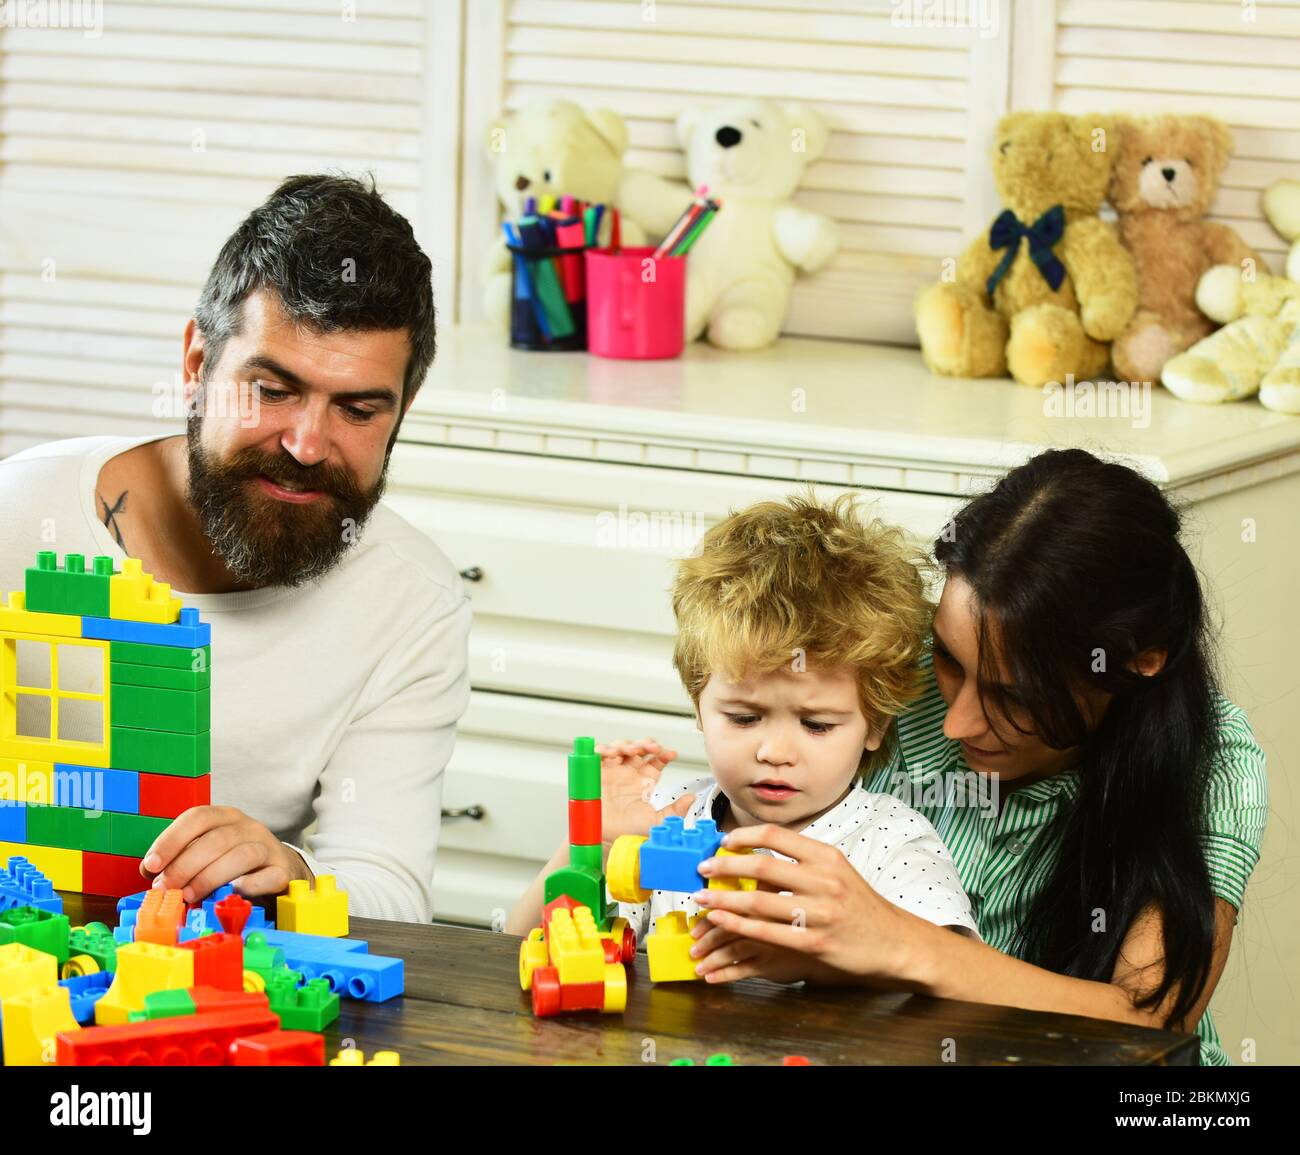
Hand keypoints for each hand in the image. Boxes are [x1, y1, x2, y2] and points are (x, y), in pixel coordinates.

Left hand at [139, 806, 313, 902]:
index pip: (198, 817)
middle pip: (217, 839)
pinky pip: (269, 876)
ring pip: (242, 855)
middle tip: (166, 888)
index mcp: (226, 817)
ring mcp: (268, 848)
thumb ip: (180, 859)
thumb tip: (152, 873)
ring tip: (190, 896)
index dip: (171, 840)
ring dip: (209, 877)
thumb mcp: (206, 853)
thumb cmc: (233, 864)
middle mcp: (249, 827)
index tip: (151, 865)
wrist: (279, 870)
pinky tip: (232, 892)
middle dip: (185, 865)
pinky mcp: (282, 871)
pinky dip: (250, 885)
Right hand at [596, 737, 693, 841]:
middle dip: (646, 744)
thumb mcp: (655, 821)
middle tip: (652, 747)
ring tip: (632, 749)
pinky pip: (599, 755)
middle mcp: (628, 774)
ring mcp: (612, 771)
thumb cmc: (626, 831)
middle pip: (639, 749)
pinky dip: (604, 749)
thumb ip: (675, 810)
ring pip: (621, 748)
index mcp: (643, 782)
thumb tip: (692, 798)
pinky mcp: (596, 772)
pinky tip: (611, 753)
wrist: (604, 838)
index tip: (672, 754)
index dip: (664, 755)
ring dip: (627, 744)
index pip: (656, 761)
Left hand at [689, 824, 931, 986]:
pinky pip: (767, 931)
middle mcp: (823, 880)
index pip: (776, 836)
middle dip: (724, 866)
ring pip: (759, 900)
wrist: (895, 942)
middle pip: (761, 866)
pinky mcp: (814, 942)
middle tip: (702, 869)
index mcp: (826, 856)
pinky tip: (721, 919)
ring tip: (702, 897)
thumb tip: (759, 850)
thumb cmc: (861, 905)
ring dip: (723, 898)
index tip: (723, 842)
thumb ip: (803, 860)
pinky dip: (738, 923)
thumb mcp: (837, 871)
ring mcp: (819, 912)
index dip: (743, 836)